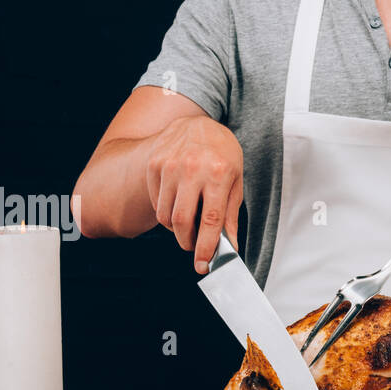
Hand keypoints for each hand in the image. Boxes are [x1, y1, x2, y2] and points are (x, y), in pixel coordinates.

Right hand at [144, 115, 243, 271]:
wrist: (199, 125)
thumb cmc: (222, 155)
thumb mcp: (235, 181)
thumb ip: (230, 215)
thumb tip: (231, 247)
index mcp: (218, 173)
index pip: (210, 220)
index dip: (205, 247)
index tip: (202, 264)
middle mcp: (191, 168)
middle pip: (182, 221)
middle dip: (187, 242)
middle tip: (194, 246)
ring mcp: (169, 165)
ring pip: (166, 215)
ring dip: (176, 230)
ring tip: (188, 224)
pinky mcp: (154, 165)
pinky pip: (156, 203)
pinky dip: (166, 214)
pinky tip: (177, 206)